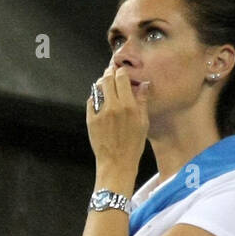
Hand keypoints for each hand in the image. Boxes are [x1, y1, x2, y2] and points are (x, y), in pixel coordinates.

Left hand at [86, 66, 149, 186]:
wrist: (116, 163)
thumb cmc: (133, 145)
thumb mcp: (143, 123)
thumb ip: (142, 101)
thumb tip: (143, 84)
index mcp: (129, 106)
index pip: (121, 77)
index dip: (121, 72)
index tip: (122, 72)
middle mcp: (113, 107)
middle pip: (107, 79)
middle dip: (109, 73)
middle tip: (111, 73)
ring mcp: (100, 113)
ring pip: (97, 88)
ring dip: (101, 83)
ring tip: (105, 85)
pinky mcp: (91, 120)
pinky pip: (91, 101)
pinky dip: (95, 96)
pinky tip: (100, 99)